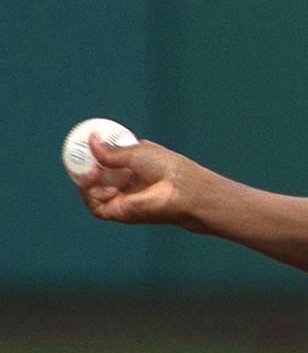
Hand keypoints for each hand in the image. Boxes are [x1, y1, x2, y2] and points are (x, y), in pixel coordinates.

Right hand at [75, 133, 206, 225]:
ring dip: (85, 181)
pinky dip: (90, 194)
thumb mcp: (137, 153)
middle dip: (84, 168)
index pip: (107, 161)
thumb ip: (112, 151)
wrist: (184, 192)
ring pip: (92, 193)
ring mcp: (123, 199)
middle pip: (96, 178)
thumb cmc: (168, 169)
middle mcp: (127, 183)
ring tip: (92, 171)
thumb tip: (92, 139)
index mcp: (134, 166)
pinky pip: (96, 207)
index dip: (93, 155)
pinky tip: (96, 181)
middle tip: (77, 157)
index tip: (82, 144)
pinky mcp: (120, 213)